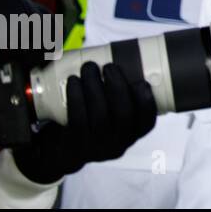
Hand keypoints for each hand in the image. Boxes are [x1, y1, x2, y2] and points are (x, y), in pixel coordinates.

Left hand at [12, 61, 157, 184]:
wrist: (63, 150)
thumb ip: (123, 98)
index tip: (141, 82)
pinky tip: (74, 82)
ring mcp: (96, 146)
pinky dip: (76, 96)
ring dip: (94, 86)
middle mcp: (118, 144)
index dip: (147, 103)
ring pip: (100, 115)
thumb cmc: (94, 123)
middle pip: (124, 115)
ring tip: (89, 68)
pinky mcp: (75, 144)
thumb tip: (128, 61)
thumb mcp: (113, 119)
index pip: (147, 122)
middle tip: (109, 67)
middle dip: (118, 87)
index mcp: (132, 134)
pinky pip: (77, 118)